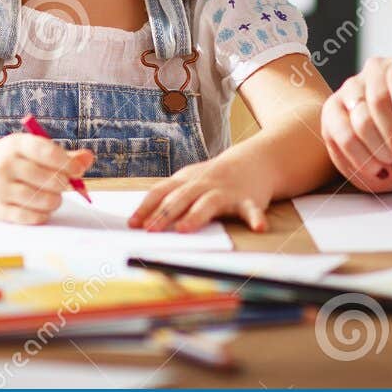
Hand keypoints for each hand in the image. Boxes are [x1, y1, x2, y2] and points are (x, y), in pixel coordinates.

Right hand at [0, 135, 94, 224]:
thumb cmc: (6, 160)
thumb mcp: (27, 149)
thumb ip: (60, 154)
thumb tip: (89, 158)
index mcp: (15, 144)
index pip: (48, 152)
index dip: (68, 163)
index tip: (78, 171)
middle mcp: (6, 164)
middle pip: (48, 178)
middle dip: (63, 184)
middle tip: (64, 185)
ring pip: (41, 199)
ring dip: (54, 201)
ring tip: (53, 198)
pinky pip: (29, 216)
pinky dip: (42, 214)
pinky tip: (42, 209)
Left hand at [127, 154, 274, 233]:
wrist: (252, 161)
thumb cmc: (213, 177)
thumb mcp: (188, 181)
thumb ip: (168, 197)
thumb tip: (138, 221)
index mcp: (186, 180)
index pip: (161, 192)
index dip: (146, 207)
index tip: (133, 224)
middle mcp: (203, 184)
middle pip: (180, 198)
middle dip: (164, 214)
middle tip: (151, 230)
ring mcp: (225, 191)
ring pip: (208, 204)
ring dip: (195, 216)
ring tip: (184, 228)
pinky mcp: (248, 200)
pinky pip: (251, 210)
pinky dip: (255, 218)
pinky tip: (258, 228)